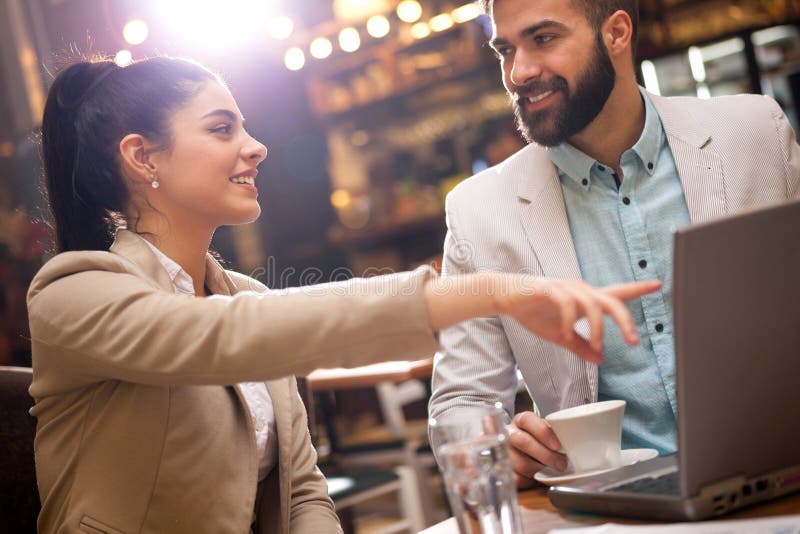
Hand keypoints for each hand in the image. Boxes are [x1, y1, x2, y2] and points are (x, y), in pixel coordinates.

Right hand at [494, 277, 661, 363]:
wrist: (506, 296)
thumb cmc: (533, 311)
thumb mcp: (559, 335)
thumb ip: (580, 346)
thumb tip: (601, 358)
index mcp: (585, 300)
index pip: (617, 293)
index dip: (638, 289)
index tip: (659, 285)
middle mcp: (580, 291)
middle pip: (612, 301)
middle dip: (625, 321)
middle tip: (633, 341)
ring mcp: (565, 289)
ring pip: (592, 304)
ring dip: (598, 328)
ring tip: (597, 346)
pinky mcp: (549, 289)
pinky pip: (567, 304)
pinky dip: (570, 321)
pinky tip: (565, 334)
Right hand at [506, 411, 565, 487]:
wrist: (524, 452)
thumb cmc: (539, 441)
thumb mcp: (546, 433)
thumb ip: (555, 434)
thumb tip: (576, 443)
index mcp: (521, 421)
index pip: (528, 420)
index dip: (543, 432)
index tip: (557, 445)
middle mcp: (509, 434)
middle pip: (523, 442)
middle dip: (545, 455)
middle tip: (561, 464)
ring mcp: (505, 452)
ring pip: (520, 463)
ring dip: (540, 470)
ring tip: (551, 473)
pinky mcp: (505, 470)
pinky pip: (516, 478)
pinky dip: (530, 481)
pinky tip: (536, 478)